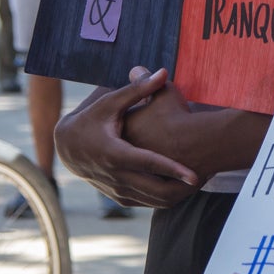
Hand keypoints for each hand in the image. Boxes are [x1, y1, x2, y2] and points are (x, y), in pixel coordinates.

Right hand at [53, 68, 199, 208]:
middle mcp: (116, 176)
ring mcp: (117, 190)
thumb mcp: (110, 103)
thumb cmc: (90, 120)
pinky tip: (179, 185)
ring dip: (177, 194)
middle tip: (206, 177)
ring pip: (153, 201)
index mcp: (115, 153)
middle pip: (156, 190)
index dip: (173, 169)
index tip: (195, 174)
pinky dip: (164, 198)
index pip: (150, 164)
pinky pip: (146, 203)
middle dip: (183, 188)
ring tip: (198, 181)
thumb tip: (162, 71)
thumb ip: (137, 89)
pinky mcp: (118, 197)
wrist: (68, 147)